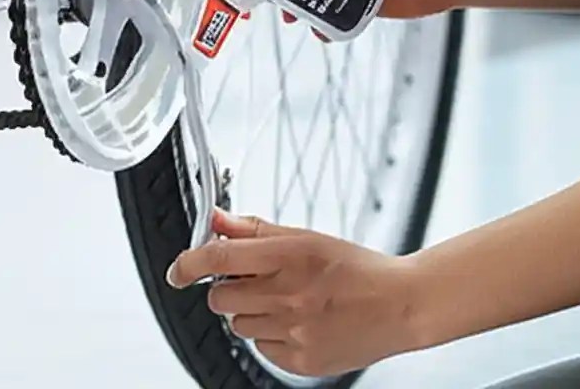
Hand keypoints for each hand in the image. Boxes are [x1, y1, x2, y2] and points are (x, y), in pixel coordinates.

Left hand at [165, 209, 422, 377]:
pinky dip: (271, 337)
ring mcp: (295, 332)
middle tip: (256, 282)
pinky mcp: (302, 361)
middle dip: (229, 287)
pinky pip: (261, 349)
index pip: (219, 258)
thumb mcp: (305, 237)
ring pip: (238, 324)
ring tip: (286, 302)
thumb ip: (255, 230)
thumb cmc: (356, 269)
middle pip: (220, 296)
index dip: (188, 263)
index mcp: (288, 257)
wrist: (402, 305)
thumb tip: (215, 219)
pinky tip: (298, 323)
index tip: (178, 271)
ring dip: (251, 313)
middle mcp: (288, 296)